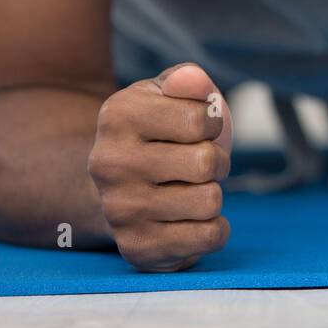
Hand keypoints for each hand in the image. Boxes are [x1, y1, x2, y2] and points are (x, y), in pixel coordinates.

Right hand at [88, 62, 232, 272]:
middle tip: (199, 163)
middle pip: (206, 163)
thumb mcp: (163, 95)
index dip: (211, 122)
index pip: (200, 118)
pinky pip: (207, 238)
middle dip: (217, 160)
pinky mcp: (137, 247)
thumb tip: (195, 79)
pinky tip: (194, 218)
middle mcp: (110, 164)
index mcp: (118, 116)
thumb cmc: (153, 133)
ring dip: (213, 194)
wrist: (113, 187)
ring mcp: (120, 210)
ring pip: (210, 202)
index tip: (198, 127)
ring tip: (191, 188)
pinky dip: (215, 228)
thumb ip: (186, 80)